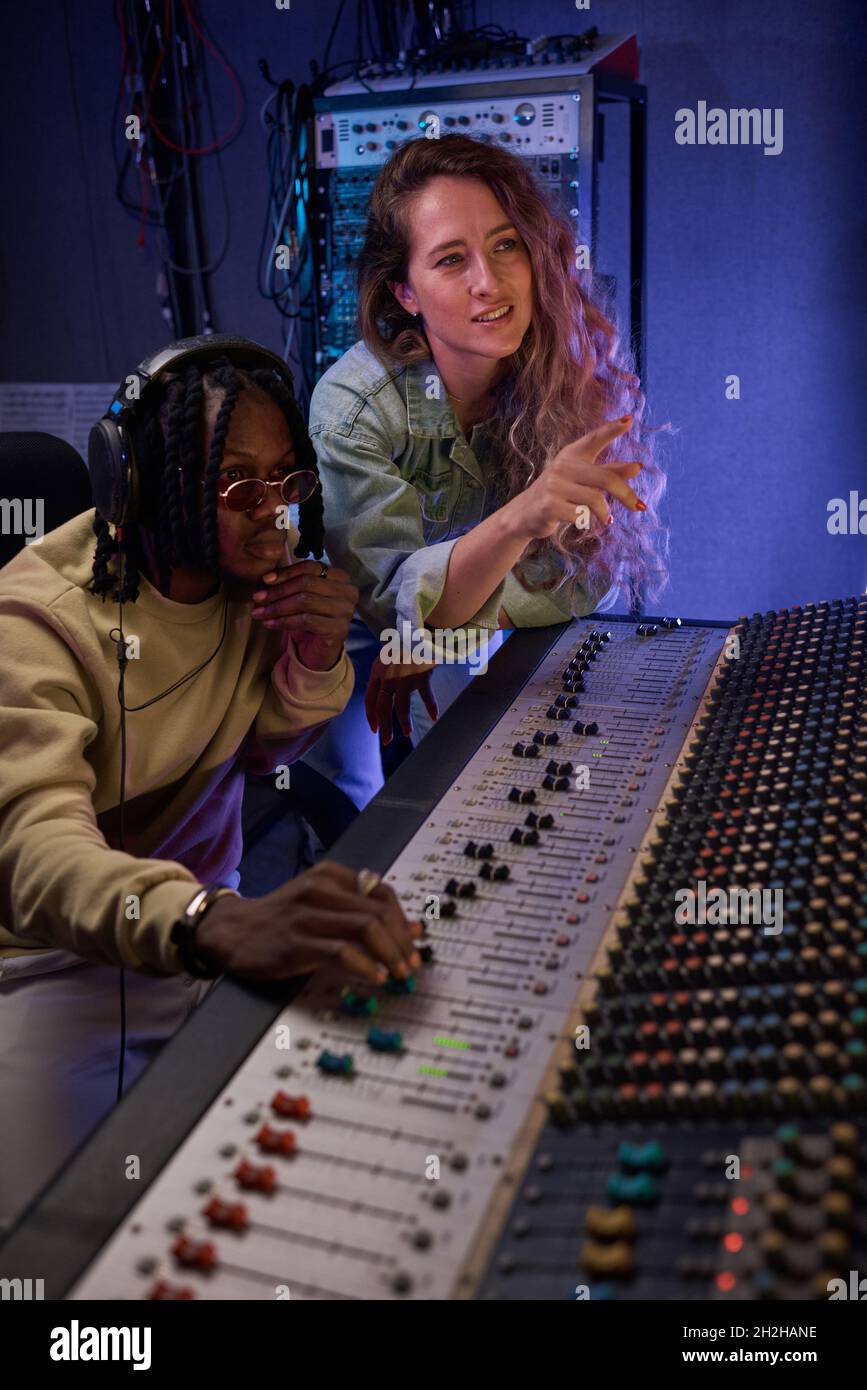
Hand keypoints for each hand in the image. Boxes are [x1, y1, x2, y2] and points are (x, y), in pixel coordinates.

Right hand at [196, 861, 421, 984]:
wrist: (231, 930)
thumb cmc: (281, 919)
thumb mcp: (320, 903)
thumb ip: (361, 910)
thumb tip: (413, 928)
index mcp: (330, 875)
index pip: (382, 892)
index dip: (404, 920)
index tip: (414, 943)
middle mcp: (321, 890)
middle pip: (379, 911)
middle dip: (402, 941)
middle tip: (411, 964)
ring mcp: (307, 916)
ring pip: (365, 929)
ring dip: (390, 954)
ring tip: (398, 974)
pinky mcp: (296, 943)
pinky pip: (341, 952)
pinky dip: (365, 966)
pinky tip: (375, 977)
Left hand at [250, 560, 358, 670]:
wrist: (318, 651)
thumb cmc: (308, 620)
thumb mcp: (299, 596)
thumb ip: (289, 583)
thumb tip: (267, 578)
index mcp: (341, 578)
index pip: (311, 567)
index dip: (286, 572)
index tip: (265, 580)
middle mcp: (348, 592)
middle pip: (307, 583)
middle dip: (278, 591)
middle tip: (257, 598)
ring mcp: (345, 611)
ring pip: (305, 601)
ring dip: (277, 607)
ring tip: (259, 613)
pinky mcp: (338, 629)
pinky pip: (306, 620)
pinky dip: (284, 621)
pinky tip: (270, 624)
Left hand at [365, 654, 438, 745]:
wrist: (418, 630)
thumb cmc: (401, 646)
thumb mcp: (384, 659)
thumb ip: (380, 677)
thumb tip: (376, 698)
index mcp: (377, 672)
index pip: (370, 700)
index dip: (371, 716)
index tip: (374, 729)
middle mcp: (388, 677)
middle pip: (384, 707)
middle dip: (384, 727)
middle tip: (386, 740)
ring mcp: (405, 678)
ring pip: (402, 707)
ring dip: (403, 723)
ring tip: (405, 733)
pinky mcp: (422, 677)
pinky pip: (426, 697)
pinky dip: (431, 708)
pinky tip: (433, 717)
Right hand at [502, 416, 644, 541]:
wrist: (525, 513)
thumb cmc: (560, 494)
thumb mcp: (583, 480)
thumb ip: (609, 473)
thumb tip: (638, 467)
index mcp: (572, 455)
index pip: (594, 438)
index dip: (611, 429)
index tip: (629, 420)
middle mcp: (563, 466)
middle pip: (606, 478)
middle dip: (626, 494)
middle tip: (640, 507)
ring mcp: (554, 485)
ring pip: (595, 500)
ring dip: (604, 513)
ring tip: (607, 519)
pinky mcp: (549, 505)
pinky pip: (580, 515)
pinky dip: (587, 521)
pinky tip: (583, 522)